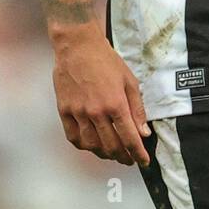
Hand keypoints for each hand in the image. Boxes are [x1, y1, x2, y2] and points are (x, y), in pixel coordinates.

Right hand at [51, 19, 151, 165]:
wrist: (78, 47)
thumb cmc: (106, 61)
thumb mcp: (130, 81)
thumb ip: (137, 109)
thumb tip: (143, 132)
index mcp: (116, 104)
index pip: (130, 138)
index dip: (138, 153)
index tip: (143, 161)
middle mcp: (97, 112)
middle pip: (111, 146)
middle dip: (123, 157)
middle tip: (129, 159)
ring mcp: (78, 113)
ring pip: (92, 145)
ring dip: (104, 154)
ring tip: (112, 154)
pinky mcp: (65, 111)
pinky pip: (73, 137)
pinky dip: (84, 146)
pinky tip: (91, 145)